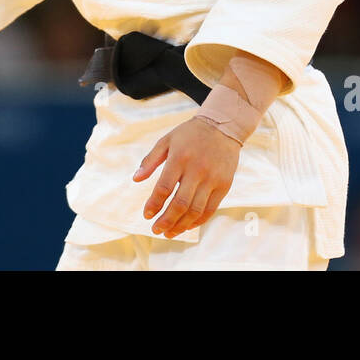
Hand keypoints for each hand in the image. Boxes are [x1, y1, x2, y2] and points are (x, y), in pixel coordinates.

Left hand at [132, 117, 241, 237]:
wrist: (223, 126)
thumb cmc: (190, 134)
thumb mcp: (166, 140)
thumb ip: (150, 160)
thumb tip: (135, 179)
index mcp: (180, 158)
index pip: (164, 188)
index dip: (154, 204)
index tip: (146, 215)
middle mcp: (197, 170)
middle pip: (180, 204)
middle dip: (166, 221)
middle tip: (156, 230)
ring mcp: (212, 179)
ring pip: (196, 210)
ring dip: (181, 225)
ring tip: (169, 233)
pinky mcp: (224, 185)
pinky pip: (210, 209)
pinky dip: (198, 221)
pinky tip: (187, 226)